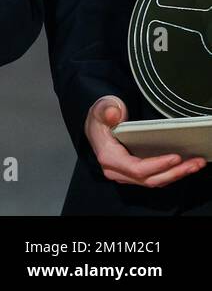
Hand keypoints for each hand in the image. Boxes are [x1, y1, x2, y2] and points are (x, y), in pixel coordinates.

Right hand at [86, 95, 206, 186]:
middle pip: (149, 179)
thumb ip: (106, 110)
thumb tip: (113, 114)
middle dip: (174, 172)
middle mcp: (116, 171)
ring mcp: (125, 175)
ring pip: (154, 181)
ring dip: (176, 175)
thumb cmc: (100, 119)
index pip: (136, 168)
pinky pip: (154, 178)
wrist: (95, 127)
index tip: (176, 158)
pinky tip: (184, 167)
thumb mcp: (100, 109)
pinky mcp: (134, 175)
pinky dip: (170, 174)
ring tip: (195, 165)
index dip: (158, 165)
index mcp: (109, 157)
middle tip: (194, 163)